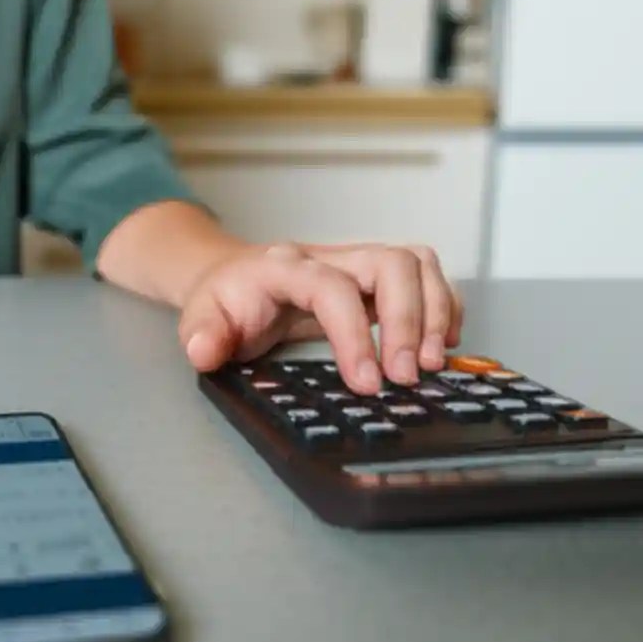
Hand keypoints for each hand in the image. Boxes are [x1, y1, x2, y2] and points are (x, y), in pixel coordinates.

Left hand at [177, 242, 462, 394]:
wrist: (230, 276)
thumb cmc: (223, 301)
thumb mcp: (199, 319)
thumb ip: (201, 336)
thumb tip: (204, 352)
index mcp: (283, 267)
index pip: (331, 288)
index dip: (354, 334)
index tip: (366, 384)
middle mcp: (327, 257)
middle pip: (390, 263)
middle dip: (408, 320)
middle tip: (406, 377)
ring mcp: (355, 262)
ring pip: (416, 262)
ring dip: (434, 311)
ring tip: (430, 364)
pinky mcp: (375, 278)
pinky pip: (424, 276)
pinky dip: (443, 306)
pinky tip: (440, 344)